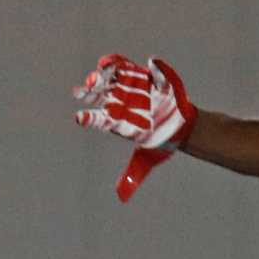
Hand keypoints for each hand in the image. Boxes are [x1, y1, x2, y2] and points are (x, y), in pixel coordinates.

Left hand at [73, 54, 199, 200]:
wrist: (178, 126)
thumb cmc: (159, 143)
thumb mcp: (145, 163)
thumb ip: (132, 177)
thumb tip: (121, 197)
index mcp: (116, 122)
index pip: (96, 120)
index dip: (88, 119)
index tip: (79, 118)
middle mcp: (119, 103)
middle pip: (98, 95)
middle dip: (89, 92)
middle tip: (80, 91)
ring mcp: (129, 88)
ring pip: (111, 78)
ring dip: (103, 74)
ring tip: (99, 70)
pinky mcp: (144, 77)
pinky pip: (131, 68)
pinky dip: (123, 64)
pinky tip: (114, 62)